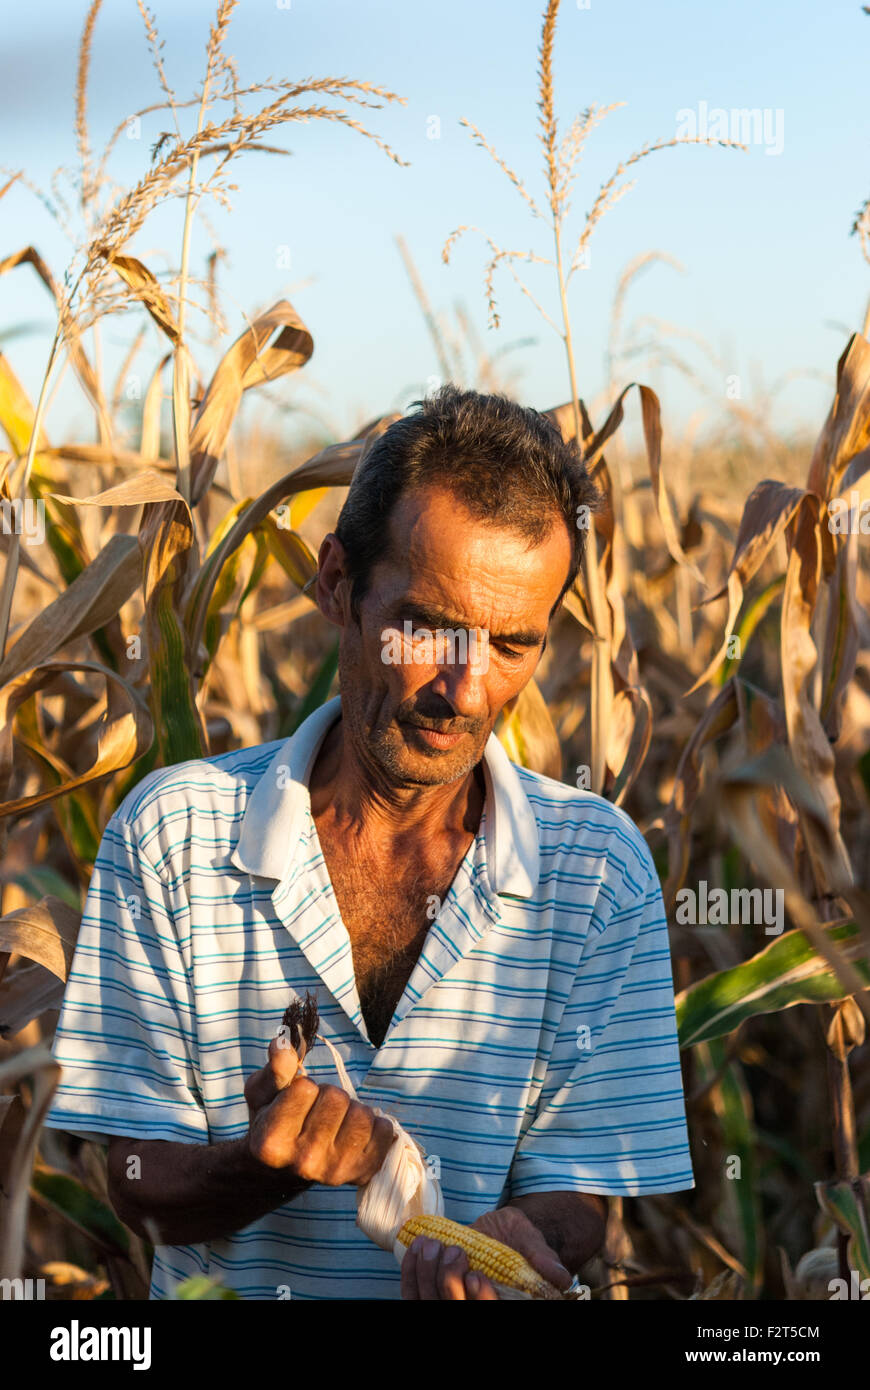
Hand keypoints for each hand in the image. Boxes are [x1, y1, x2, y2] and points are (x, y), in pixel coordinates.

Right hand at [244, 1037, 395, 1186]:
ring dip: (354, 1110)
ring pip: (363, 1115)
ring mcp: (335, 1172)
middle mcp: (303, 1162)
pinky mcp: (361, 1174)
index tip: (296, 1101)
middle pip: (337, 1098)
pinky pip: (385, 1132)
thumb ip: (274, 1070)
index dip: (303, 1086)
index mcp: (272, 1142)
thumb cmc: (273, 1123)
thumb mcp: (262, 1095)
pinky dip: (376, 1125)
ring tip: (338, 1122)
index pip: (305, 1088)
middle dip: (330, 1096)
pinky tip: (356, 1132)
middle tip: (318, 1111)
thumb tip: (283, 1044)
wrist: (283, 1172)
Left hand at [399, 1205, 571, 1299]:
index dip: (480, 1300)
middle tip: (455, 1251)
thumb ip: (543, 1258)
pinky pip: (412, 1293)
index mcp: (502, 1302)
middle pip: (453, 1309)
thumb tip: (560, 1277)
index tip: (476, 1274)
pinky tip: (418, 1246)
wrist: (500, 1234)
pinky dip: (411, 1271)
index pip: (485, 1310)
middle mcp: (474, 1306)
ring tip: (433, 1245)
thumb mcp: (533, 1242)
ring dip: (427, 1275)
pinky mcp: (430, 1292)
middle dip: (449, 1283)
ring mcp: (450, 1302)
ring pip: (430, 1303)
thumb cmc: (519, 1241)